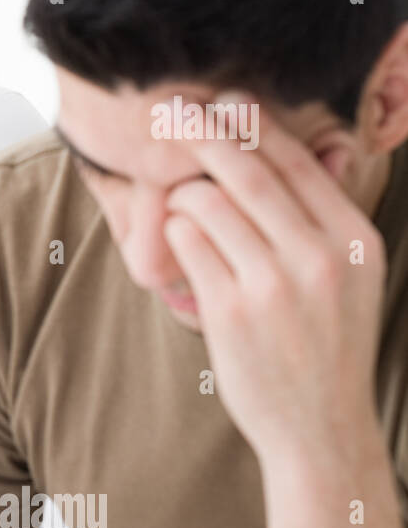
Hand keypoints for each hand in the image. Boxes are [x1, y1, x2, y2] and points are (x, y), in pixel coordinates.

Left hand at [163, 94, 386, 465]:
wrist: (320, 428)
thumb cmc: (324, 347)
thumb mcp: (349, 279)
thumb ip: (321, 223)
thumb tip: (292, 155)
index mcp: (354, 240)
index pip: (298, 162)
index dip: (255, 125)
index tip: (226, 99)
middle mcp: (320, 256)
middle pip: (247, 171)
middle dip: (204, 136)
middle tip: (175, 114)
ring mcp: (275, 283)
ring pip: (207, 203)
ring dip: (182, 197)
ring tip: (180, 207)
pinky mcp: (231, 310)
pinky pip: (186, 242)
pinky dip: (173, 234)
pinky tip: (176, 242)